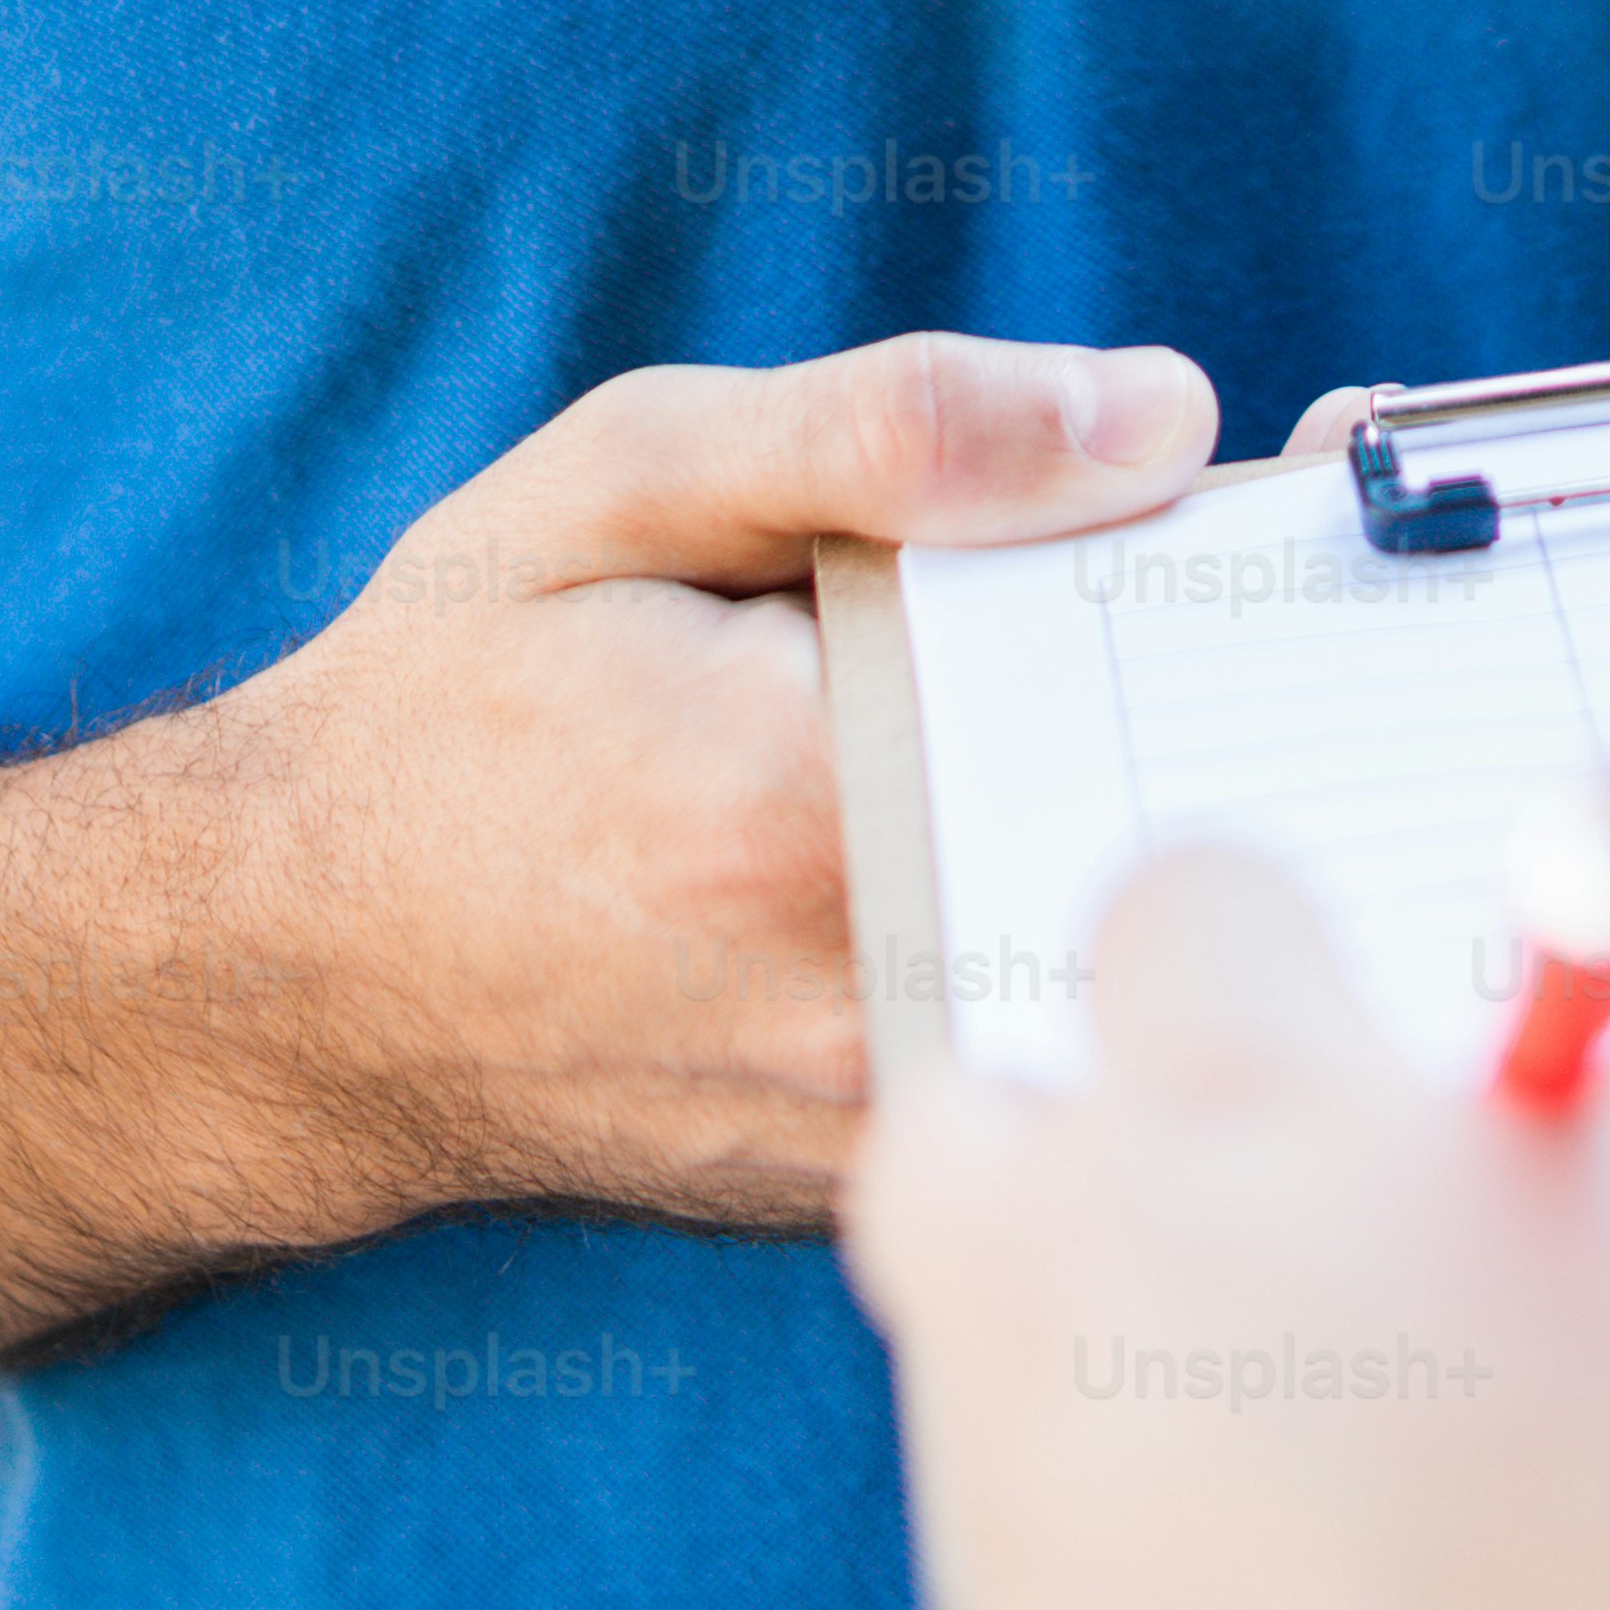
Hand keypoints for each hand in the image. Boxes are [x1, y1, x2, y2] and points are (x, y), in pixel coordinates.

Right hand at [180, 331, 1217, 1239]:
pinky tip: (997, 831)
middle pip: (1182, 826)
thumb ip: (899, 429)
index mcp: (820, 808)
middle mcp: (874, 1005)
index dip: (1257, 579)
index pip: (1157, 684)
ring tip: (1097, 699)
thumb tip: (1166, 420)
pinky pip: (1045, 1034)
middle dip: (1231, 693)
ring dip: (1155, 812)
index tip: (1328, 485)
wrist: (281, 977)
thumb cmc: (443, 703)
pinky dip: (1063, 919)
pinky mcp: (876, 1189)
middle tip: (1247, 588)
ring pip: (1130, 950)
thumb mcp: (629, 482)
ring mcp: (882, 1132)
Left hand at [847, 847, 1609, 1609]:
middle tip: (1254, 1192)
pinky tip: (1344, 1596)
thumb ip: (1526, 1103)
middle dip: (1086, 1141)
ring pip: (1000, 1375)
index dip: (1276, 952)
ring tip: (1350, 1438)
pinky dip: (1164, 1554)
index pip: (1167, 914)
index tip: (1348, 1013)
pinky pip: (1059, 1572)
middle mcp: (1084, 1311)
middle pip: (958, 1140)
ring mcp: (1040, 1545)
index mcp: (1246, 1125)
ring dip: (1131, 1361)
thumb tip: (1439, 1113)